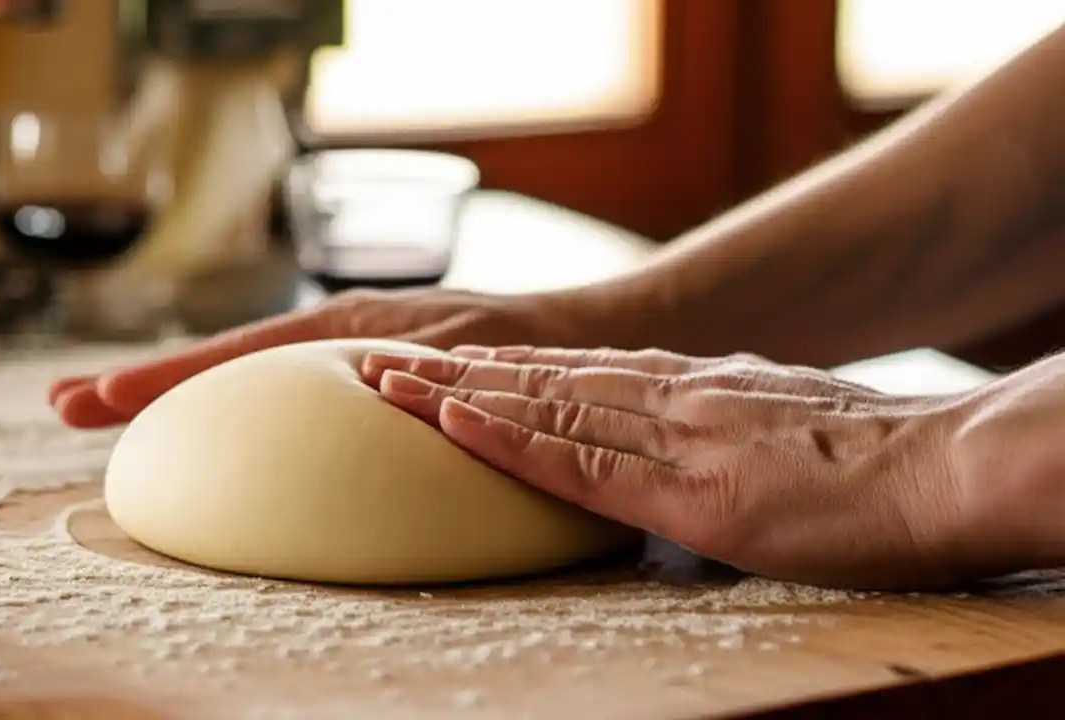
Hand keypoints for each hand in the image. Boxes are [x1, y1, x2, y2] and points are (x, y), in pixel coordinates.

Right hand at [50, 289, 588, 427]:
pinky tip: (204, 415)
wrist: (579, 334)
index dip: (168, 380)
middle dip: (145, 382)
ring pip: (244, 370)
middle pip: (224, 360)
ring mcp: (345, 350)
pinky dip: (229, 393)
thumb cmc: (532, 348)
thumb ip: (416, 376)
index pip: (241, 357)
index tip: (100, 398)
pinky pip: (279, 381)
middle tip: (64, 405)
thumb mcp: (472, 361)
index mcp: (353, 331)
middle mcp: (338, 336)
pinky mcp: (362, 366)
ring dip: (174, 388)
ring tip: (98, 406)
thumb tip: (364, 387)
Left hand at [363, 346, 1063, 588]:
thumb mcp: (789, 431)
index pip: (579, 374)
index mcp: (698, 389)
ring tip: (383, 383)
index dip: (503, 371)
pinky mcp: (689, 491)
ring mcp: (677, 437)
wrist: (953, 467)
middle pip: (542, 379)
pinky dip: (509, 440)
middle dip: (454, 373)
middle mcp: (675, 397)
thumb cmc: (887, 464)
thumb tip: (695, 440)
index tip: (446, 367)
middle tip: (378, 362)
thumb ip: (730, 430)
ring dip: (455, 397)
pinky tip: (456, 424)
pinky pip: (580, 461)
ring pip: (543, 407)